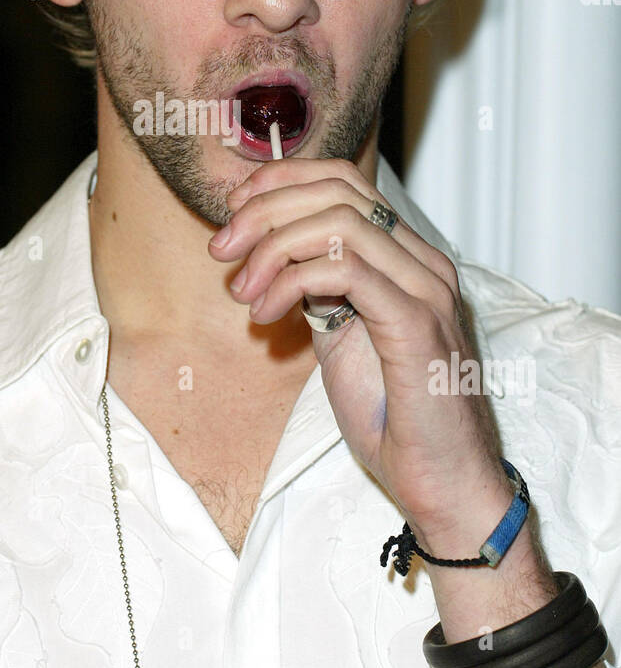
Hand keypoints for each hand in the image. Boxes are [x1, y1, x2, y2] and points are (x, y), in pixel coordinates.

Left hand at [208, 157, 509, 543]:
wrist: (444, 486)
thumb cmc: (397, 420)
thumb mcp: (344, 339)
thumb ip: (319, 293)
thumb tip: (272, 259)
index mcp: (409, 260)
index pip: (345, 182)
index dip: (282, 182)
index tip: (234, 210)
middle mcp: (424, 264)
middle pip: (337, 191)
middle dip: (264, 210)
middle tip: (222, 249)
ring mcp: (425, 290)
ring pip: (339, 221)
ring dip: (273, 247)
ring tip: (242, 290)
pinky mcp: (416, 324)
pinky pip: (346, 269)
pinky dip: (292, 280)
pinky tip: (266, 313)